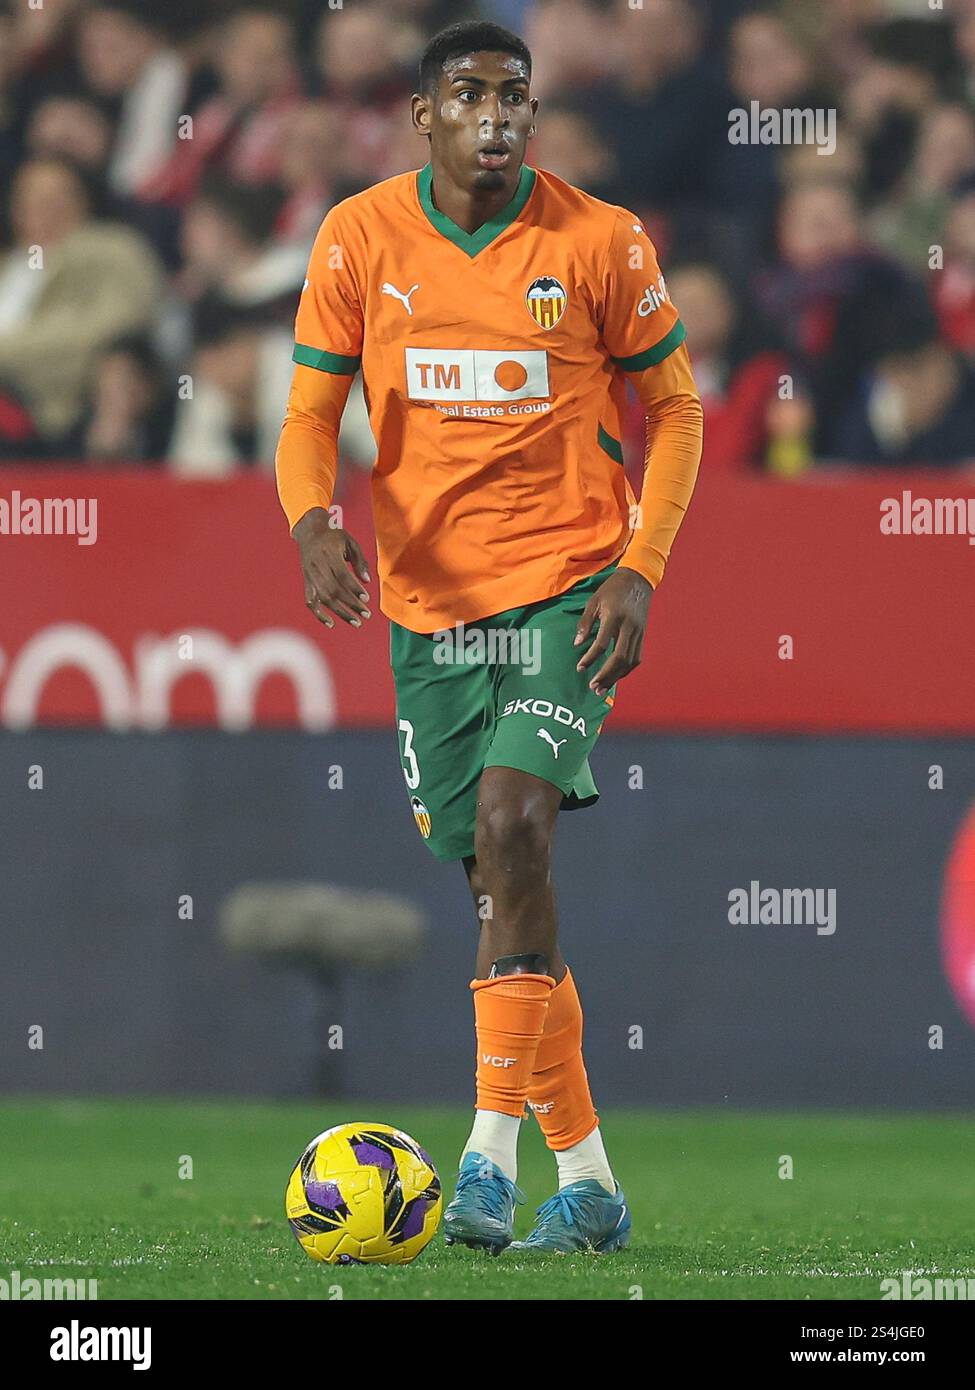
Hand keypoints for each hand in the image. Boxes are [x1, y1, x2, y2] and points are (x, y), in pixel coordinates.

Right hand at [293, 508, 370, 629]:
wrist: (310, 532)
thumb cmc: (334, 537)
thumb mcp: (350, 543)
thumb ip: (360, 561)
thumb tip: (367, 581)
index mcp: (329, 554)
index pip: (342, 575)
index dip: (354, 588)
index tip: (366, 599)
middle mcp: (317, 566)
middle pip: (334, 590)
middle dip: (351, 605)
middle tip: (366, 615)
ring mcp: (310, 576)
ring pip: (324, 598)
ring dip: (340, 613)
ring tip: (356, 622)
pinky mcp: (307, 582)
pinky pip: (310, 601)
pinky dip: (319, 614)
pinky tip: (331, 624)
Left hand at [574, 567, 651, 697]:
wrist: (637, 581)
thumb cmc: (612, 590)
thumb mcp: (593, 601)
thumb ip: (585, 623)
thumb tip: (577, 645)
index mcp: (614, 616)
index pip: (602, 643)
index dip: (590, 658)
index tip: (580, 668)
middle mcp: (629, 626)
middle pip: (619, 657)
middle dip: (606, 675)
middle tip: (593, 687)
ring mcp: (638, 632)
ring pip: (629, 661)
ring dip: (616, 677)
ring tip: (602, 688)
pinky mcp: (643, 635)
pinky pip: (636, 657)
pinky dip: (626, 670)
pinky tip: (616, 677)